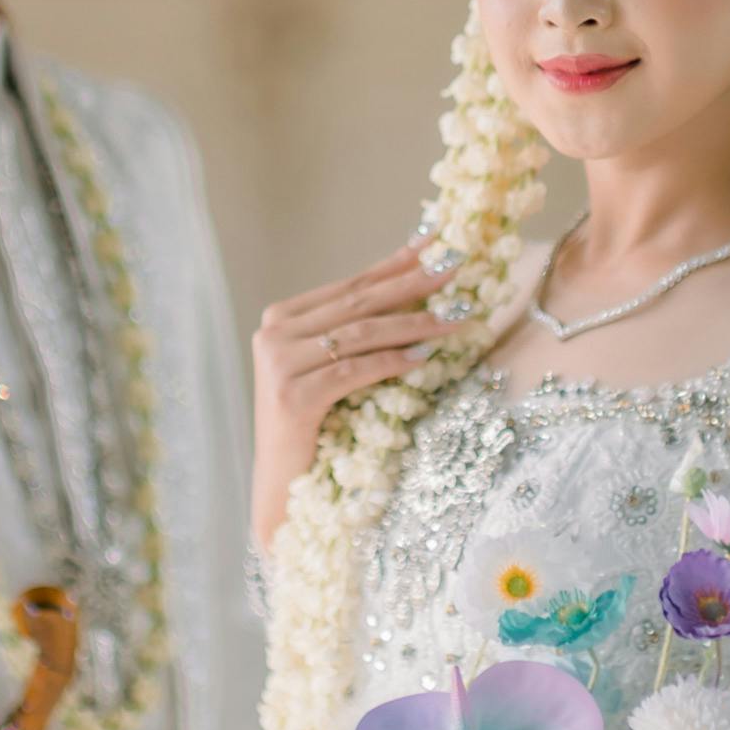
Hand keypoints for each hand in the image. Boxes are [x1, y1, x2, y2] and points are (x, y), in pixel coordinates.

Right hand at [251, 244, 460, 545]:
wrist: (282, 485)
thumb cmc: (314, 427)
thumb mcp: (332, 368)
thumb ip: (356, 333)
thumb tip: (417, 295)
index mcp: (281, 318)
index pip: (350, 285)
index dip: (394, 264)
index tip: (435, 244)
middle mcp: (274, 333)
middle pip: (358, 304)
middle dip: (411, 284)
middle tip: (455, 269)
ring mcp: (278, 364)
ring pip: (360, 334)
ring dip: (413, 324)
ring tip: (454, 318)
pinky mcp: (291, 396)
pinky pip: (353, 371)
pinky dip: (391, 362)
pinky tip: (424, 358)